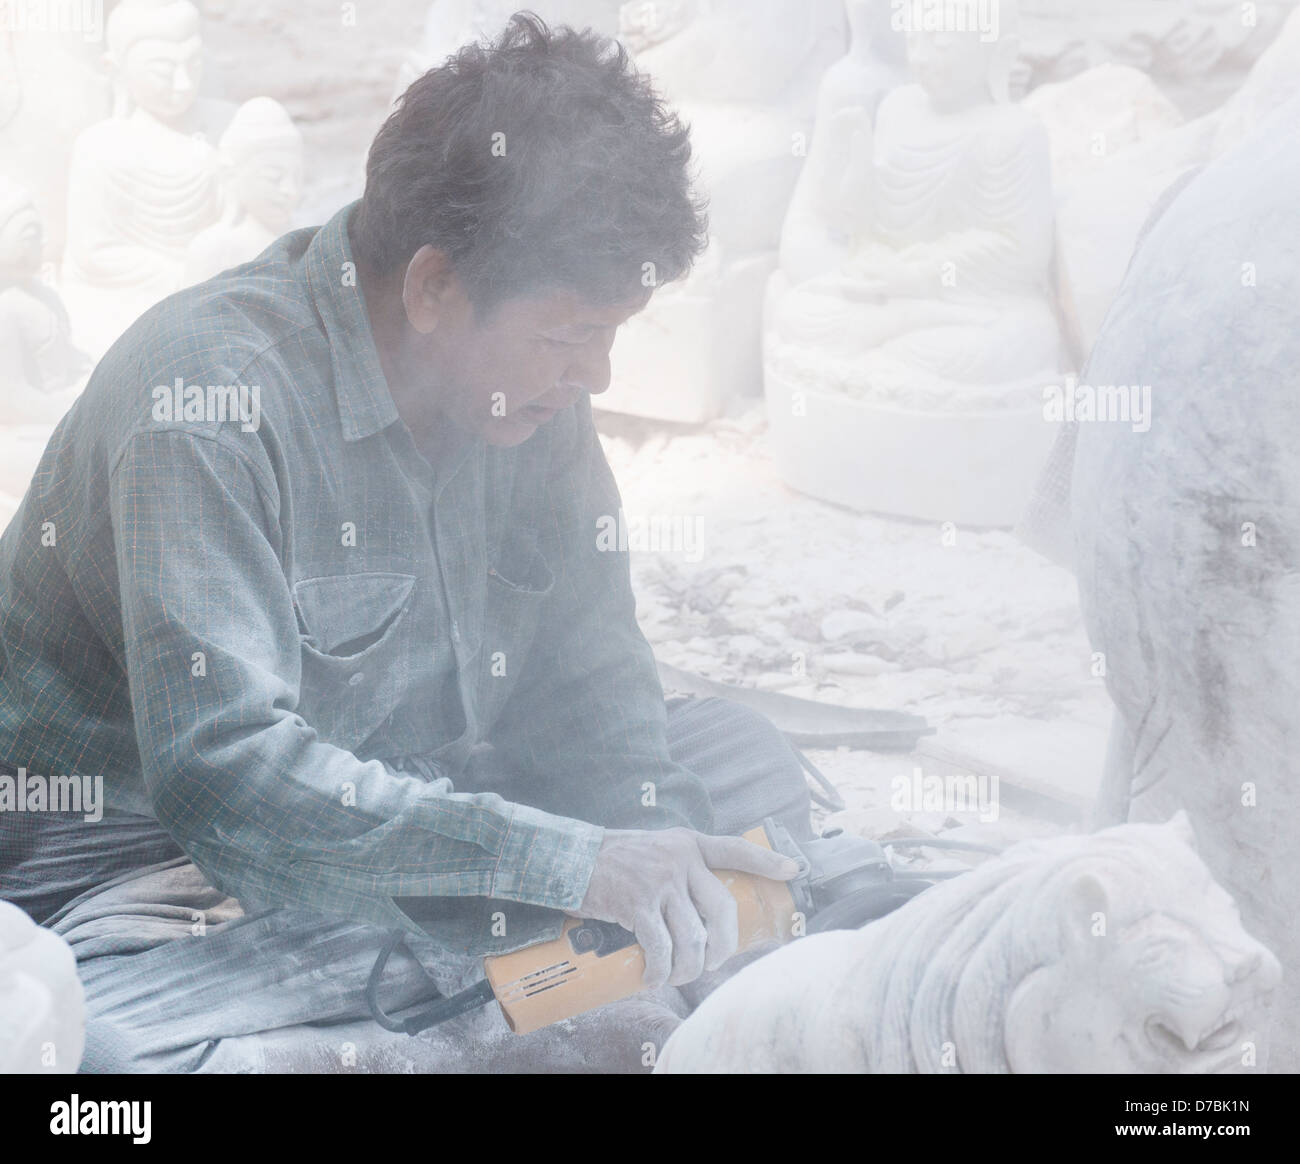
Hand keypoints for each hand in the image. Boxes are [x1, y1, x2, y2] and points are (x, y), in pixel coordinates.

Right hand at [571, 827, 799, 989]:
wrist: (568, 857)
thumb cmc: (612, 860)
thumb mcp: (654, 850)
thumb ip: (678, 869)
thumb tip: (698, 914)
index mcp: (687, 844)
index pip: (734, 849)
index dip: (766, 860)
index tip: (793, 869)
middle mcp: (680, 859)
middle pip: (723, 907)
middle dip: (724, 945)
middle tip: (714, 962)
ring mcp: (660, 880)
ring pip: (693, 936)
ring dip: (688, 967)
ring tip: (675, 976)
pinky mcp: (637, 903)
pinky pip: (661, 946)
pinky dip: (660, 969)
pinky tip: (654, 977)